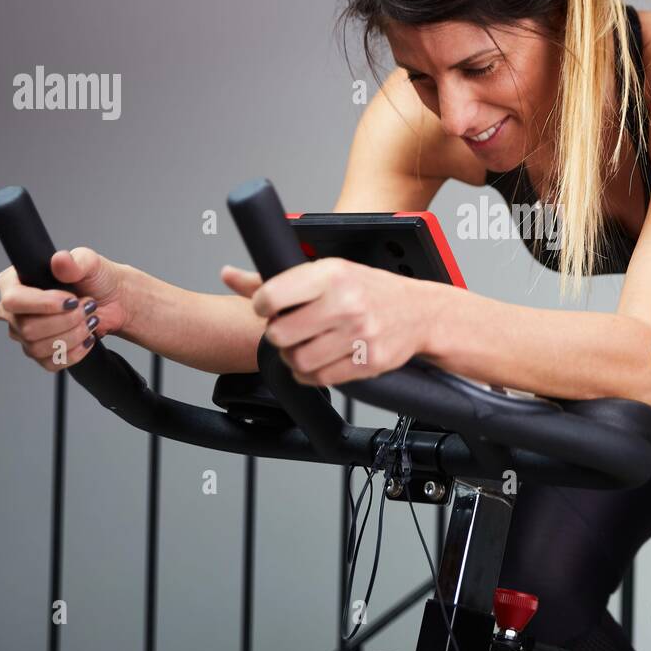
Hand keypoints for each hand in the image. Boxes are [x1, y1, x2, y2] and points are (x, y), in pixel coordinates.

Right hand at [0, 248, 130, 371]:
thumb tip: (60, 260)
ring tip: (89, 319)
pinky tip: (86, 338)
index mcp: (14, 283)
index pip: (14, 300)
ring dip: (72, 335)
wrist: (114, 300)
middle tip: (86, 307)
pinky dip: (74, 352)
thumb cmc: (96, 278)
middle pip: (27, 328)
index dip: (44, 304)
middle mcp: (14, 311)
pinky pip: (50, 363)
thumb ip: (74, 261)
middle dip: (66, 320)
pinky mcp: (41, 353)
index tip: (71, 300)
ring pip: (38, 348)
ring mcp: (24, 334)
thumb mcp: (89, 262)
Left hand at [221, 258, 433, 385]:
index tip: (270, 309)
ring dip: (294, 358)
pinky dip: (312, 374)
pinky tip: (320, 359)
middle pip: (280, 334)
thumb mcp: (327, 272)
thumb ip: (275, 278)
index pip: (271, 297)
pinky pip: (320, 379)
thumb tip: (228, 276)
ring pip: (298, 361)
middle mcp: (345, 303)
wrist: (421, 313)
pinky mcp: (368, 363)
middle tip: (289, 330)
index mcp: (331, 274)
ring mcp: (358, 335)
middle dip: (279, 336)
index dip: (263, 307)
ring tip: (304, 346)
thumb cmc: (370, 290)